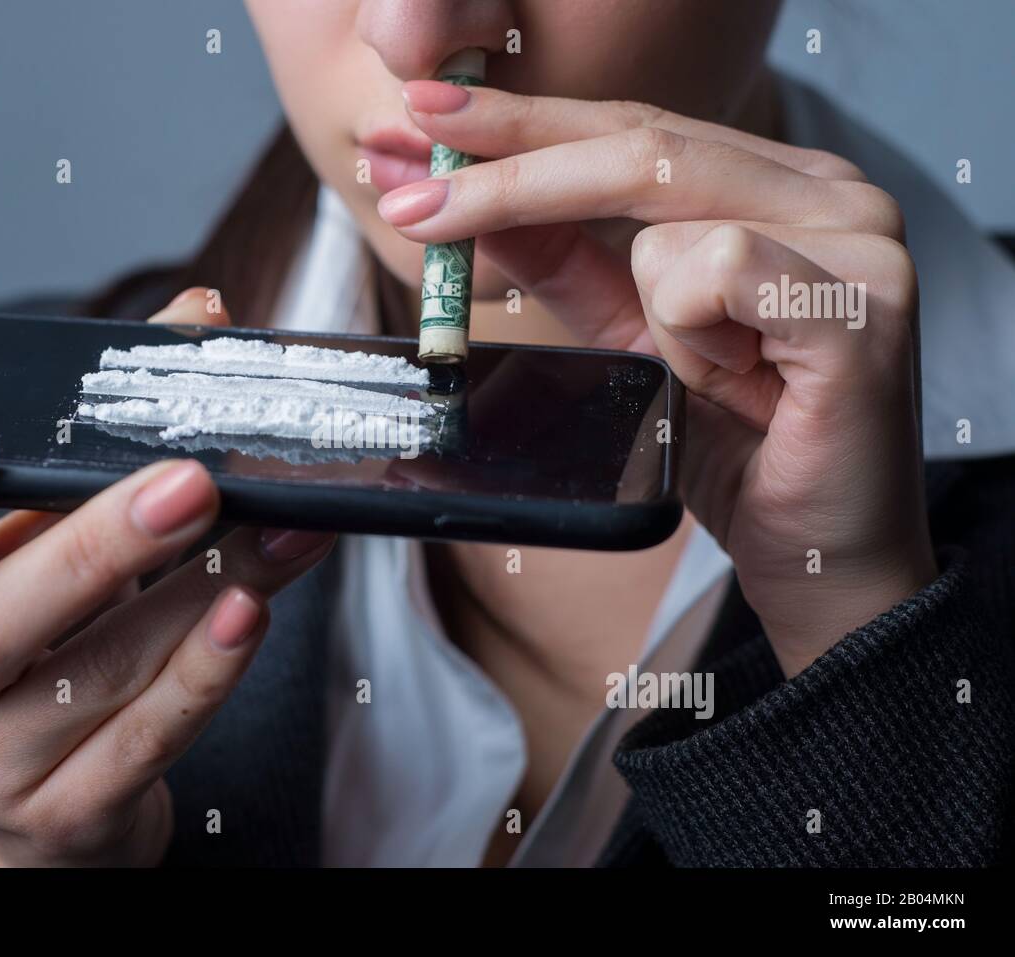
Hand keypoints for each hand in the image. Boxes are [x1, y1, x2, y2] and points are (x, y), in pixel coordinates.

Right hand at [0, 289, 335, 864]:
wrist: (61, 786)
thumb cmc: (48, 637)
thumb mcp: (44, 535)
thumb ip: (105, 427)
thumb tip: (198, 318)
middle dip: (94, 547)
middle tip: (188, 482)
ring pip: (91, 679)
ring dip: (192, 598)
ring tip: (268, 534)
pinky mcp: (70, 812)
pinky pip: (144, 743)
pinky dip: (207, 673)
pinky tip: (254, 612)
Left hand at [381, 83, 936, 676]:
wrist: (818, 556)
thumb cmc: (735, 446)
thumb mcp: (629, 337)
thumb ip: (566, 260)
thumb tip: (466, 197)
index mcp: (776, 185)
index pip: (633, 128)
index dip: (523, 122)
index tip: (423, 119)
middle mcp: (827, 191)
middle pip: (639, 144)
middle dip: (508, 173)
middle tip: (408, 197)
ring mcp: (860, 237)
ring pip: (668, 221)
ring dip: (655, 316)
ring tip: (715, 379)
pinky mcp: (867, 300)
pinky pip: (719, 270)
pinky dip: (698, 336)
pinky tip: (745, 383)